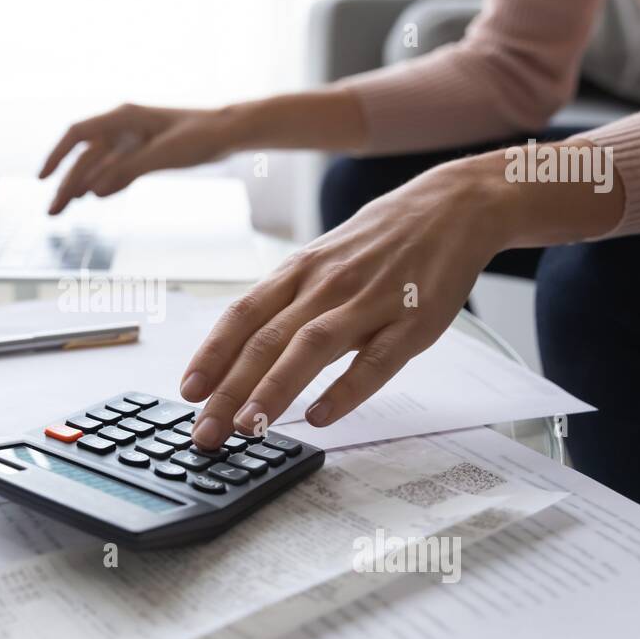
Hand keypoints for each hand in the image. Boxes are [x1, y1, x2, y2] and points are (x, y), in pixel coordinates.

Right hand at [39, 103, 236, 214]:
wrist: (228, 133)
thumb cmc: (199, 136)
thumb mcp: (163, 154)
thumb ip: (127, 171)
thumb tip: (92, 191)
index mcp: (123, 117)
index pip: (78, 135)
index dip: (57, 156)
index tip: (42, 179)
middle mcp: (123, 128)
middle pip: (85, 158)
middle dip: (66, 184)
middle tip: (51, 213)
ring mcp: (133, 142)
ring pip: (99, 167)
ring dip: (81, 188)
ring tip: (62, 210)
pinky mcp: (144, 155)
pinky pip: (117, 172)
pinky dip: (104, 185)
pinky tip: (92, 199)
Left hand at [180, 159, 513, 449]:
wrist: (452, 207)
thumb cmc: (379, 241)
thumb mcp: (322, 259)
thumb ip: (285, 301)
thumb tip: (239, 348)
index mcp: (299, 271)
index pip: (242, 315)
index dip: (211, 354)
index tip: (187, 392)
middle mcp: (326, 285)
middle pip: (266, 339)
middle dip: (229, 389)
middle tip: (205, 431)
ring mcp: (369, 303)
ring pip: (311, 347)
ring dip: (275, 389)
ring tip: (248, 426)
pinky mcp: (413, 322)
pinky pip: (375, 360)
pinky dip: (347, 390)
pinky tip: (322, 417)